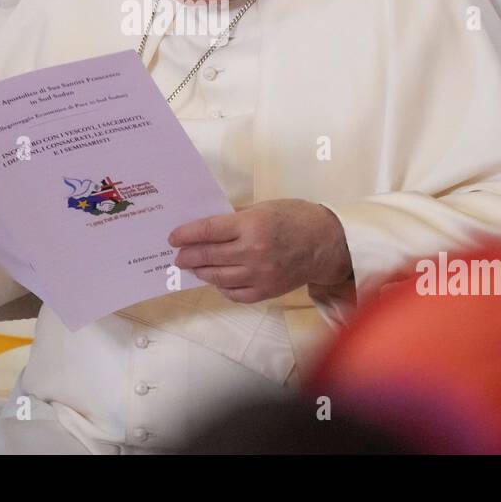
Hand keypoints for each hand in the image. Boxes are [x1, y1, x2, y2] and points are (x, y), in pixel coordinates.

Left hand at [169, 199, 352, 303]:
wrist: (327, 243)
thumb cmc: (296, 218)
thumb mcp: (264, 207)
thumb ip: (236, 217)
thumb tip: (208, 227)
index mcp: (251, 225)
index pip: (208, 231)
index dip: (186, 234)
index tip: (173, 237)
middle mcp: (253, 251)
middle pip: (209, 256)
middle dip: (188, 256)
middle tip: (179, 255)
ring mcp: (259, 274)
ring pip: (218, 277)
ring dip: (201, 272)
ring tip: (194, 267)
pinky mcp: (266, 291)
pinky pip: (235, 293)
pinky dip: (222, 287)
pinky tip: (217, 280)